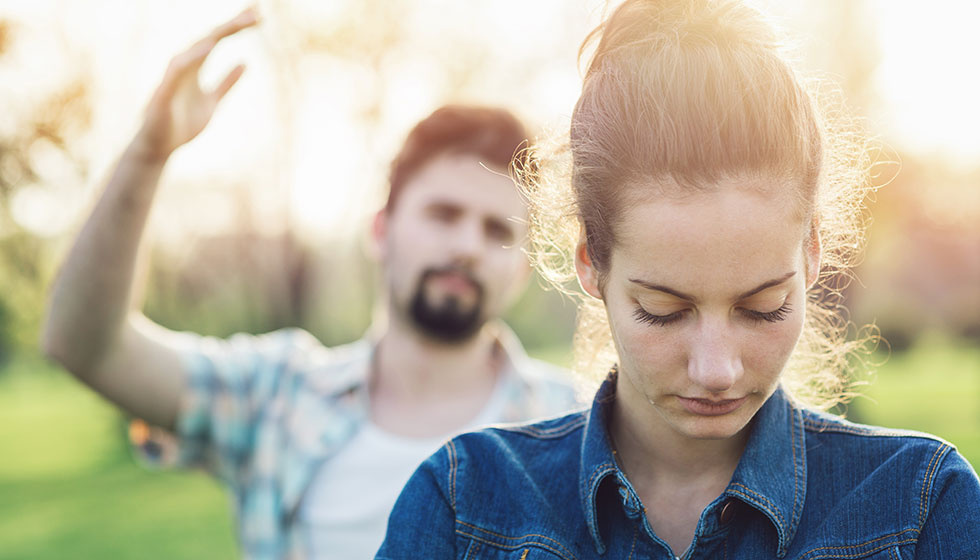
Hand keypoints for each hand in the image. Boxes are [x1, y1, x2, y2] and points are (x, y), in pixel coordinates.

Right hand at [134, 7, 257, 161]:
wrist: (160, 148)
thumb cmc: (182, 124)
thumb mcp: (213, 102)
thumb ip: (227, 82)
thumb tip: (245, 62)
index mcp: (195, 67)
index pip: (218, 40)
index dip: (237, 27)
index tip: (259, 15)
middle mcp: (185, 66)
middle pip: (210, 38)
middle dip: (233, 25)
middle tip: (257, 12)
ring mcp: (173, 77)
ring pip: (195, 49)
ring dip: (216, 35)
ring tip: (238, 24)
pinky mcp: (164, 91)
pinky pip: (178, 69)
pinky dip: (192, 57)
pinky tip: (209, 47)